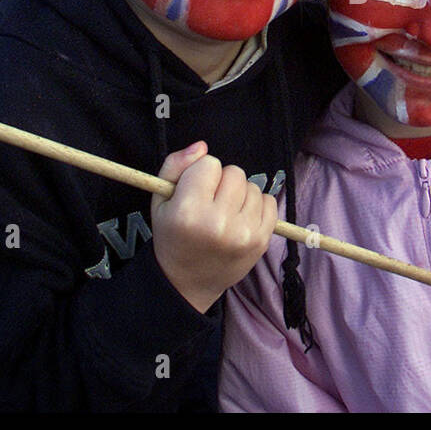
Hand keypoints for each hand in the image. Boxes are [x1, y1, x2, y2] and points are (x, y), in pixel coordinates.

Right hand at [150, 143, 277, 313]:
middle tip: (210, 204)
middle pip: (234, 172)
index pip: (208, 164)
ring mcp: (243, 234)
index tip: (194, 193)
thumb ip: (176, 165)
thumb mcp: (161, 200)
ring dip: (239, 195)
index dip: (200, 174)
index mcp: (188, 211)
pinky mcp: (261, 241)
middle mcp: (218, 223)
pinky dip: (256, 206)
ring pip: (252, 186)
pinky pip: (269, 202)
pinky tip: (240, 220)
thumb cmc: (172, 235)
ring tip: (224, 214)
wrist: (186, 282)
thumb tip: (203, 146)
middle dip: (221, 182)